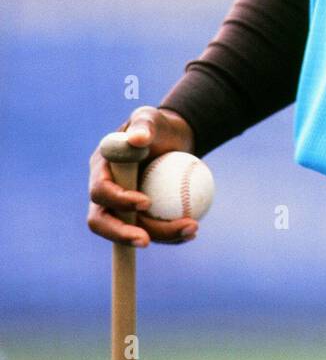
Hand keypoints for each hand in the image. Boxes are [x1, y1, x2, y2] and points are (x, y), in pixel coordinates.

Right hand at [88, 106, 198, 247]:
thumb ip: (143, 125)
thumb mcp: (151, 118)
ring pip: (134, 230)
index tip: (145, 202)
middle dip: (121, 235)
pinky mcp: (141, 218)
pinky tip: (192, 231)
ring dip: (161, 235)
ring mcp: (122, 208)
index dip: (118, 200)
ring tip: (191, 229)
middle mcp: (105, 194)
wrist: (174, 140)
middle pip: (103, 222)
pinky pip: (154, 231)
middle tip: (146, 241)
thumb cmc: (158, 126)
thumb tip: (137, 140)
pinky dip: (172, 234)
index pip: (100, 192)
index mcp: (101, 170)